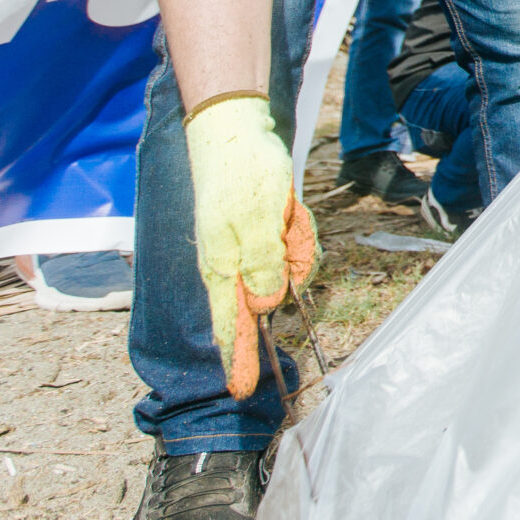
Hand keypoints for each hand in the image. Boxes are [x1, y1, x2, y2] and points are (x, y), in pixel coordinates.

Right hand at [183, 95, 315, 398]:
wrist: (234, 130)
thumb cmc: (240, 173)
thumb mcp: (257, 220)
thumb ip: (263, 265)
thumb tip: (266, 304)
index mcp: (223, 266)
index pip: (231, 324)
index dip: (237, 357)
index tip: (241, 390)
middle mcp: (234, 263)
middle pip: (272, 292)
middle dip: (289, 262)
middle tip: (283, 221)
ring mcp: (250, 246)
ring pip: (289, 266)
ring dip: (294, 239)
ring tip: (284, 208)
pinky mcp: (265, 231)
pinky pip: (293, 244)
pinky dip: (296, 227)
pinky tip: (288, 208)